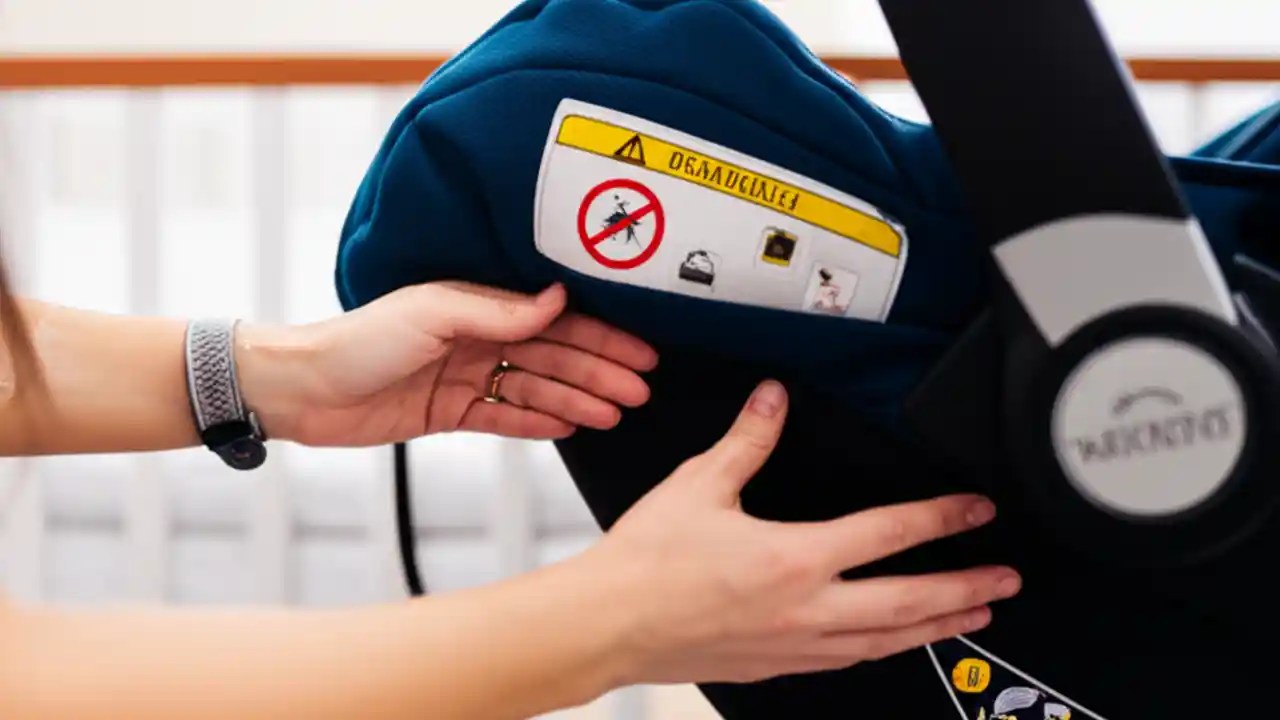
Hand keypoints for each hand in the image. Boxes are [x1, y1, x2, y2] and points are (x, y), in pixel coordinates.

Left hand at [234, 282, 657, 446]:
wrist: (299, 389)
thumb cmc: (355, 341)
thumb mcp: (431, 313)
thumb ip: (498, 310)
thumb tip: (557, 298)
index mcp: (474, 306)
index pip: (553, 321)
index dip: (598, 337)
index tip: (637, 353)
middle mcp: (475, 338)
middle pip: (553, 357)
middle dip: (599, 372)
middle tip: (640, 392)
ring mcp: (464, 377)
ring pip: (536, 388)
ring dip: (578, 399)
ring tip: (616, 414)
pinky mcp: (448, 413)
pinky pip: (506, 417)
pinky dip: (540, 421)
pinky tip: (572, 427)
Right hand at [578, 381, 1020, 685]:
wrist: (609, 625)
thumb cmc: (647, 563)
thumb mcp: (699, 486)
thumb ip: (747, 441)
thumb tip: (773, 400)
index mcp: (795, 558)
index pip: (890, 533)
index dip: (942, 518)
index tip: (976, 511)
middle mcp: (807, 609)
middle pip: (908, 602)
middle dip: (965, 588)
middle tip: (1006, 580)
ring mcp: (796, 645)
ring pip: (887, 641)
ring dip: (937, 626)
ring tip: (973, 618)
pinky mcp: (778, 666)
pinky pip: (849, 661)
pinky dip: (885, 649)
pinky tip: (893, 644)